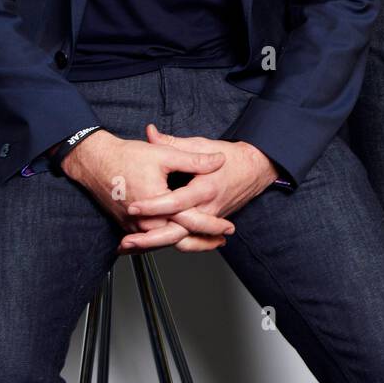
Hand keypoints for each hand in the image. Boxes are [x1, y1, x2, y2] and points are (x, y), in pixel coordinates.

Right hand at [60, 129, 235, 252]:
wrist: (94, 162)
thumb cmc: (126, 157)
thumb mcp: (164, 155)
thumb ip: (194, 160)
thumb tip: (219, 160)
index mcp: (158, 205)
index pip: (191, 222)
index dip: (212, 225)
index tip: (228, 228)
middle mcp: (145, 222)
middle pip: (180, 239)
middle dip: (203, 241)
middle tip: (222, 239)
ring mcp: (134, 228)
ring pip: (165, 243)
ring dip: (187, 243)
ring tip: (207, 242)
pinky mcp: (127, 227)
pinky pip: (151, 241)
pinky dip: (167, 241)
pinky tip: (177, 239)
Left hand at [117, 125, 277, 253]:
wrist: (255, 169)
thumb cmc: (231, 156)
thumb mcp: (201, 144)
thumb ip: (173, 142)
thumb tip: (151, 133)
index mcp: (205, 188)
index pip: (175, 202)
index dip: (153, 206)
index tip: (133, 207)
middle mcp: (208, 208)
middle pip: (178, 231)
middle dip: (150, 239)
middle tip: (127, 240)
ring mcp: (210, 220)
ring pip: (183, 241)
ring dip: (158, 247)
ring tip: (133, 248)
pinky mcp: (210, 224)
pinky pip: (192, 241)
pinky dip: (172, 247)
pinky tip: (154, 249)